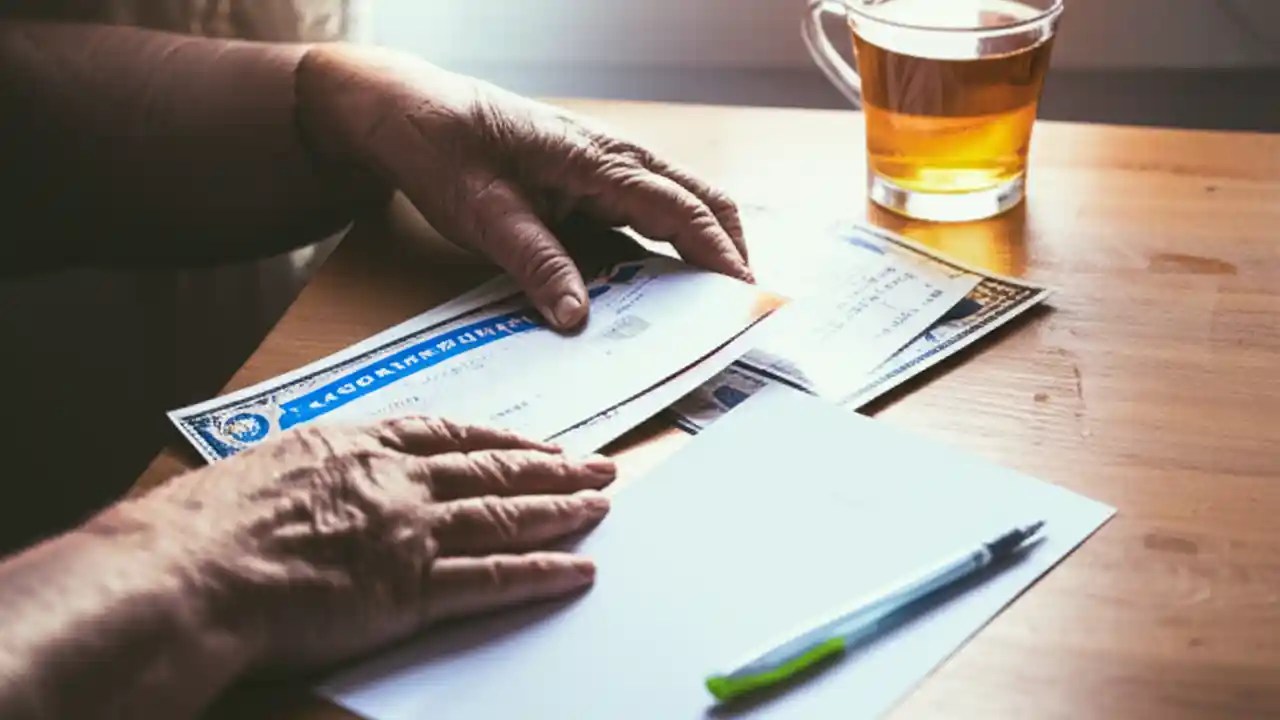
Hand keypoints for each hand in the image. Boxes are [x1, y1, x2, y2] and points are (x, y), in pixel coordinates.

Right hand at [99, 417, 614, 671]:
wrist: (192, 572)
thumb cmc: (210, 525)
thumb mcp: (268, 468)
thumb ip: (317, 468)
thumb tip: (323, 477)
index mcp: (359, 446)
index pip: (449, 435)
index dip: (501, 440)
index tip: (535, 442)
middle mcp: (396, 481)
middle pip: (493, 470)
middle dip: (552, 469)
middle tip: (597, 465)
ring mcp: (409, 533)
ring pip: (505, 517)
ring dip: (561, 511)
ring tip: (601, 505)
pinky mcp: (410, 590)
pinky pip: (492, 579)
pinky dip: (540, 572)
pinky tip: (577, 567)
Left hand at [296, 44, 752, 330]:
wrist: (410, 111)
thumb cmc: (445, 150)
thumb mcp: (483, 214)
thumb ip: (535, 263)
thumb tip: (578, 318)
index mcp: (597, 160)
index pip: (680, 208)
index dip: (717, 252)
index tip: (742, 294)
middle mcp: (614, 158)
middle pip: (700, 200)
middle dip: (728, 249)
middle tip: (740, 307)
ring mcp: (606, 167)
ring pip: (680, 204)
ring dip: (701, 248)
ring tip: (711, 305)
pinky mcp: (590, 180)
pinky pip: (647, 212)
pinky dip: (668, 245)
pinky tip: (659, 284)